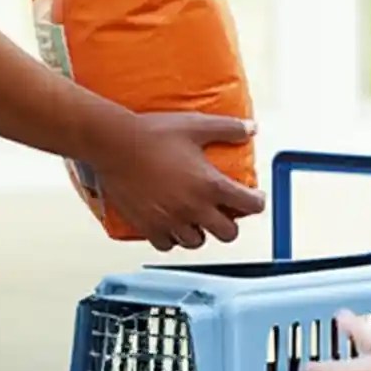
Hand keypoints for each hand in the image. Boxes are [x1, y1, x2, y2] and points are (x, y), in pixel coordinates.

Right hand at [90, 112, 264, 250]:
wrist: (113, 144)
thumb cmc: (152, 134)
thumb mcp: (196, 125)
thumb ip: (228, 128)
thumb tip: (250, 129)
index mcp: (210, 185)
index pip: (250, 205)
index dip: (257, 202)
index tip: (254, 197)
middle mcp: (193, 208)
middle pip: (228, 234)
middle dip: (231, 223)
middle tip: (224, 211)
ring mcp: (170, 220)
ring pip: (197, 242)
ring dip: (201, 231)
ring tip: (196, 217)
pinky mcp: (148, 226)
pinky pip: (167, 244)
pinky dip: (172, 238)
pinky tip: (171, 223)